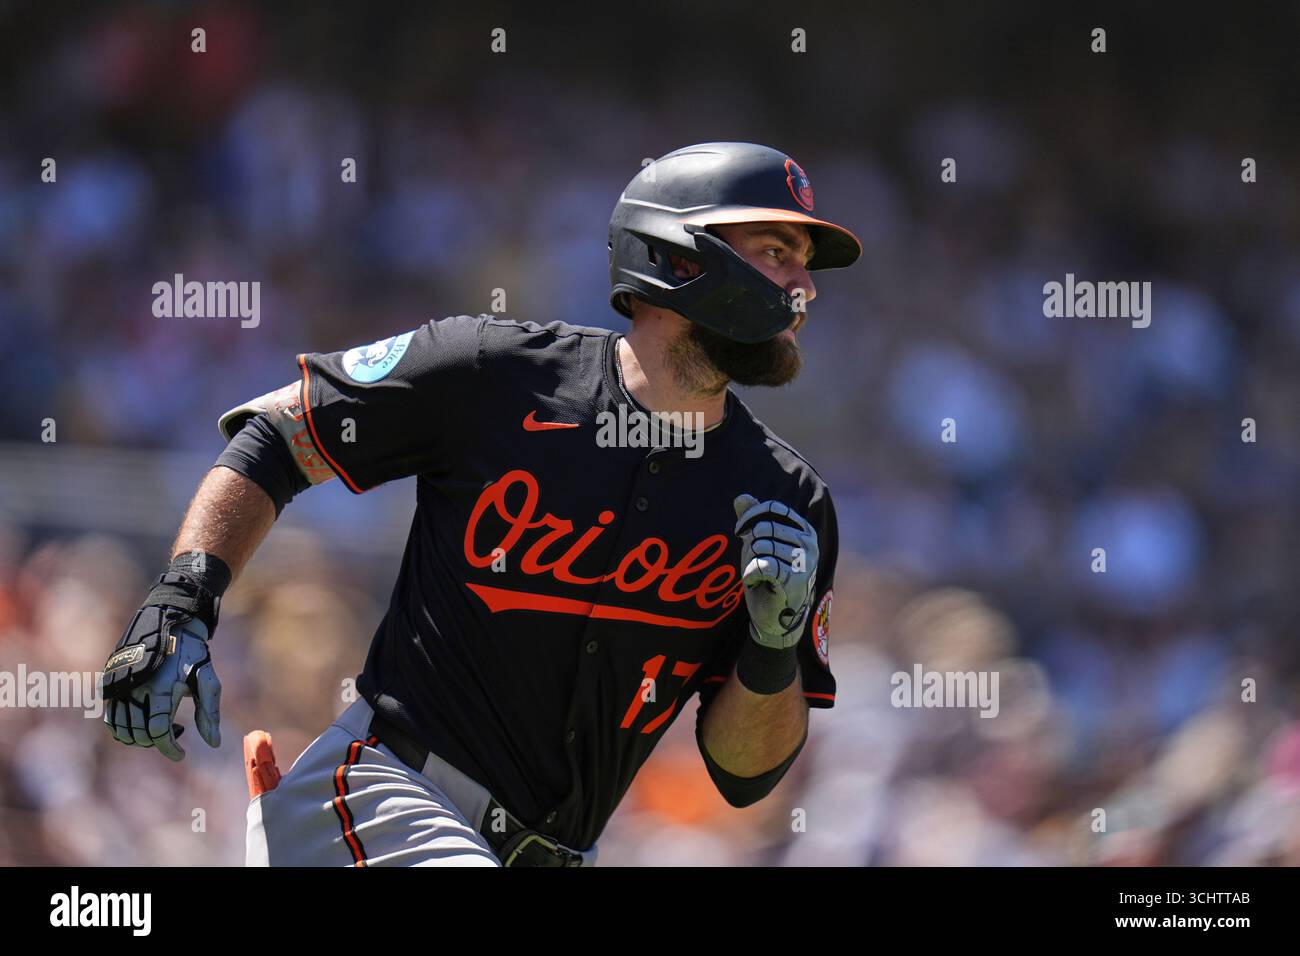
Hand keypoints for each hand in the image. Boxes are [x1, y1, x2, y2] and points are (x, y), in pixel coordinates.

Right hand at [102, 607, 221, 761]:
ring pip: (122, 729)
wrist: (168, 623)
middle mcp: (136, 690)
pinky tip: (143, 724)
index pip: (159, 731)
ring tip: (162, 728)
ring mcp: (120, 687)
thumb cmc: (192, 654)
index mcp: (162, 689)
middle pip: (140, 733)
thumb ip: (209, 713)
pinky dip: (124, 729)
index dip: (170, 748)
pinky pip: (111, 718)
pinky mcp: (111, 685)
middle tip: (176, 734)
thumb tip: (214, 743)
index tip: (181, 755)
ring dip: (140, 738)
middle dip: (158, 742)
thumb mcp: (207, 679)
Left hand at [733, 494, 818, 649]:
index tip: (740, 532)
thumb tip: (740, 497)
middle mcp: (809, 543)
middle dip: (749, 546)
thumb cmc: (769, 577)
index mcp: (804, 530)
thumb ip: (752, 520)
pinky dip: (750, 575)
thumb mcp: (759, 544)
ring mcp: (805, 562)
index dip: (750, 516)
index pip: (772, 508)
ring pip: (760, 547)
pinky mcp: (795, 580)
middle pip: (763, 528)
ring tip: (760, 576)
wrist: (776, 616)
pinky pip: (761, 565)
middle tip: (755, 563)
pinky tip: (759, 583)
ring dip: (750, 563)